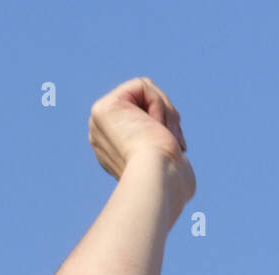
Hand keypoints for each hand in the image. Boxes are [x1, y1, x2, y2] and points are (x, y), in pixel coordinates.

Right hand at [88, 78, 193, 202]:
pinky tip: (156, 127)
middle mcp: (104, 136)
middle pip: (145, 104)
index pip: (145, 120)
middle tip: (177, 144)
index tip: (179, 150)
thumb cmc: (173, 183)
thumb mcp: (175, 164)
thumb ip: (169, 150)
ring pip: (145, 93)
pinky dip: (158, 104)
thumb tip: (174, 143)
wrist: (160, 181)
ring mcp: (100, 122)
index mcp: (117, 151)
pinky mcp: (106, 107)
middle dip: (169, 118)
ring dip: (167, 113)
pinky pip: (142, 86)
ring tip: (168, 137)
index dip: (168, 128)